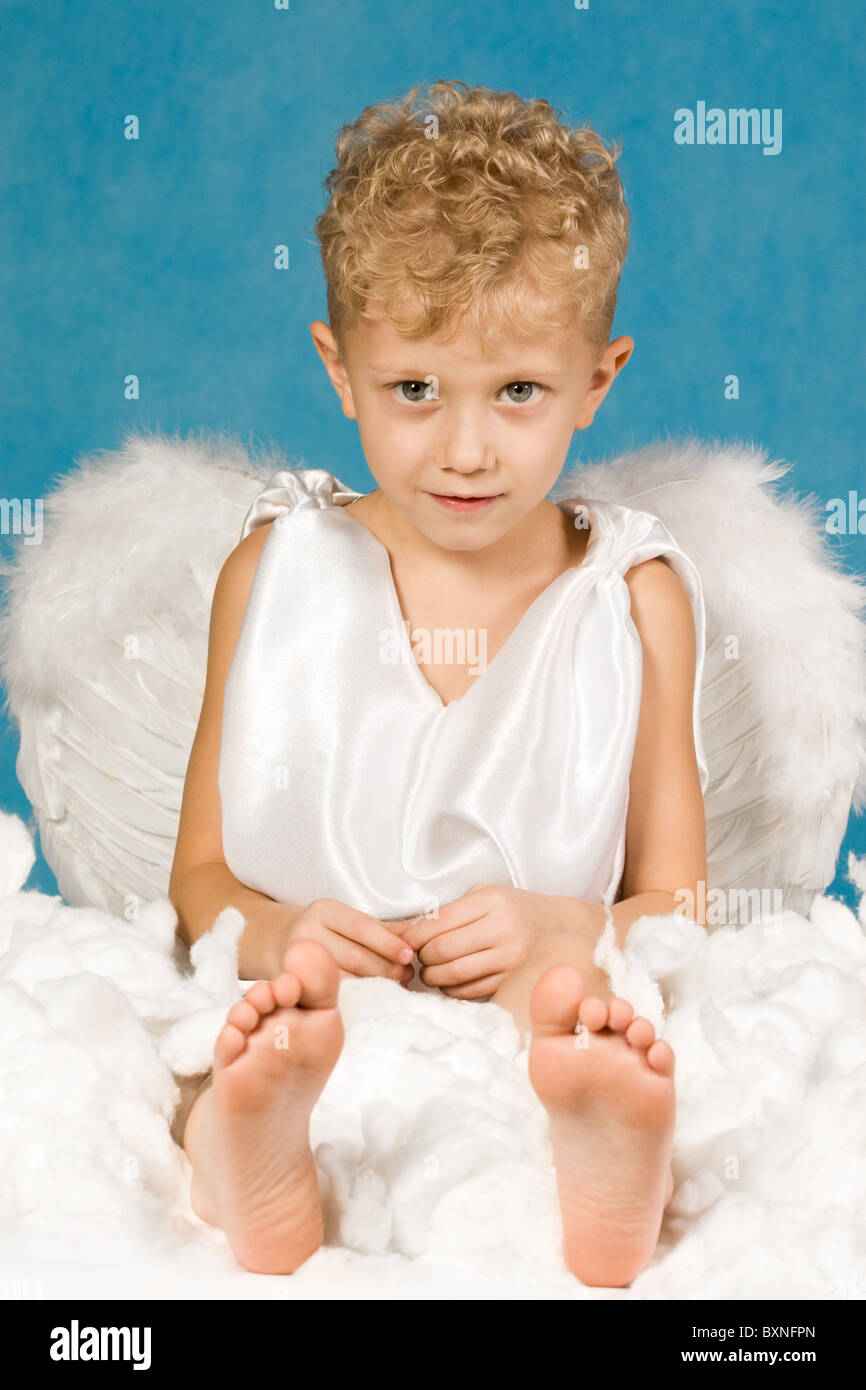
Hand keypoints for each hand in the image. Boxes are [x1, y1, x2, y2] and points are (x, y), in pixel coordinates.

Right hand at [287, 898, 414, 985]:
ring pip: (347, 978)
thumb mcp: (347, 919)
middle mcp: (308, 934)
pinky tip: (374, 994)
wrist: (279, 939)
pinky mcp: (299, 986)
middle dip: (387, 967)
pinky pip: (335, 993)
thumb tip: (420, 929)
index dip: (388, 942)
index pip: (361, 927)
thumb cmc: (325, 928)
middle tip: (407, 974)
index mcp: (324, 911)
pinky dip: (359, 994)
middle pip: (356, 956)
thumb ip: (383, 927)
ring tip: (396, 983)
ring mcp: (300, 963)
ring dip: (377, 983)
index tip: (410, 954)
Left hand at [393, 884, 553, 998]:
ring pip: (454, 974)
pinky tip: (449, 980)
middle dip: (422, 957)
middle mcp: (502, 930)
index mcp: (490, 902)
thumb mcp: (482, 895)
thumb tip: (406, 933)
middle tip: (418, 956)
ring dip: (432, 976)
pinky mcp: (511, 981)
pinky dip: (451, 989)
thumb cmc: (510, 908)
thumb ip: (447, 911)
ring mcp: (510, 959)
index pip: (438, 923)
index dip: (413, 936)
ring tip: (430, 970)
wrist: (555, 926)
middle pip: (442, 951)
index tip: (405, 942)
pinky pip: (470, 991)